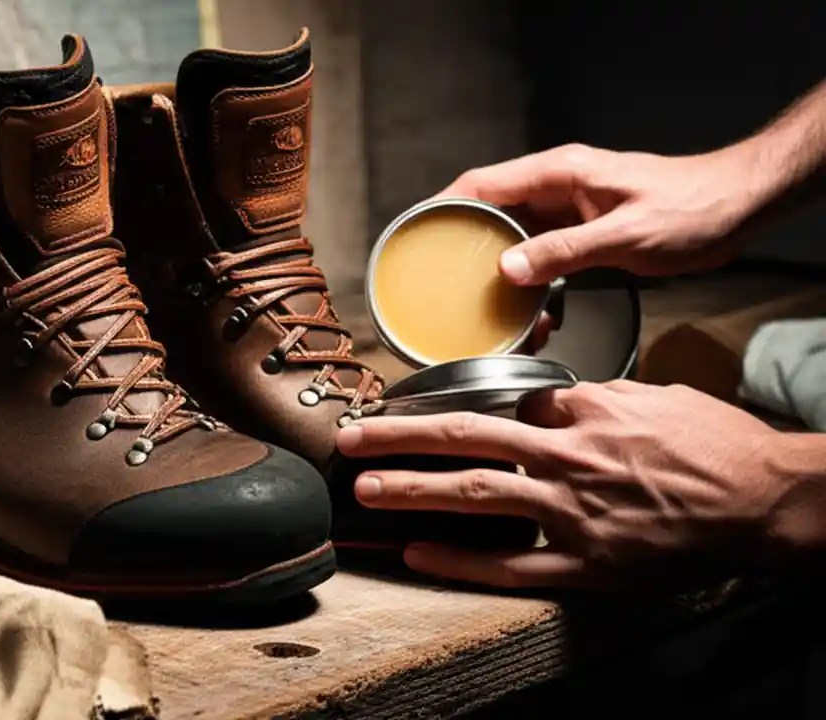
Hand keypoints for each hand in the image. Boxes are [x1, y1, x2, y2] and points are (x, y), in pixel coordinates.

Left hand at [336, 381, 825, 590]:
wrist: (768, 499)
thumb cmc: (718, 446)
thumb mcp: (651, 396)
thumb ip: (591, 399)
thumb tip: (552, 399)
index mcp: (583, 413)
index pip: (501, 403)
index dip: (448, 407)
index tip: (409, 410)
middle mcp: (568, 458)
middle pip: (466, 438)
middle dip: (401, 437)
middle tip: (352, 437)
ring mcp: (573, 511)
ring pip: (478, 494)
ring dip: (414, 489)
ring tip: (367, 488)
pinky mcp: (586, 562)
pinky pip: (511, 563)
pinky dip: (461, 560)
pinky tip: (418, 553)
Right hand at [436, 143, 766, 285]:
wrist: (739, 207)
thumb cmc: (692, 208)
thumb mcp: (624, 235)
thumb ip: (564, 251)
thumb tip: (510, 268)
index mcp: (560, 174)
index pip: (483, 184)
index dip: (445, 206)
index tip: (419, 233)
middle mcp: (558, 189)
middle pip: (492, 215)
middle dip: (469, 251)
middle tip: (447, 285)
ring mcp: (571, 211)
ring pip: (517, 242)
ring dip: (504, 275)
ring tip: (493, 311)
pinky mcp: (586, 234)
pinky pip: (545, 258)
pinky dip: (535, 285)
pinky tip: (538, 315)